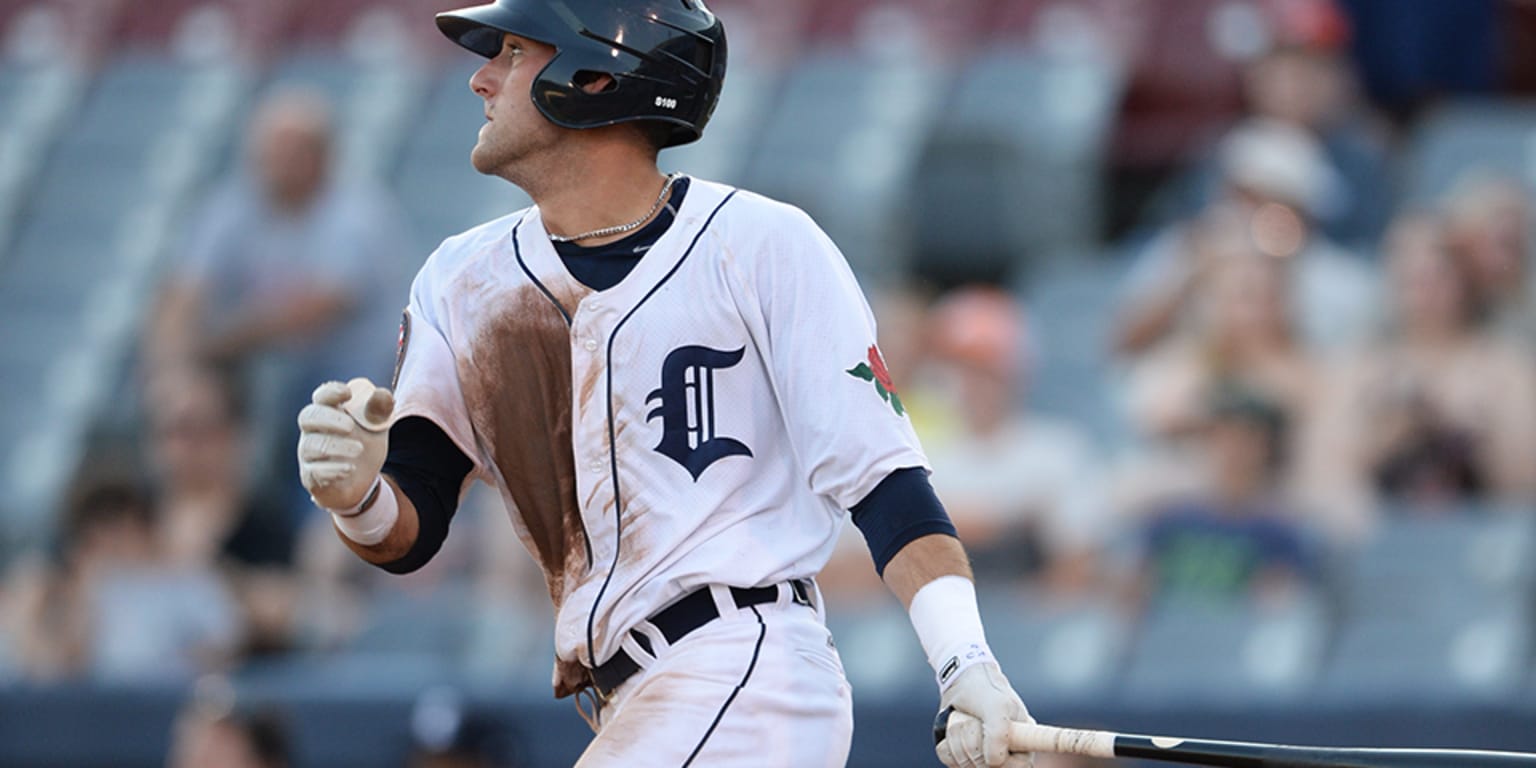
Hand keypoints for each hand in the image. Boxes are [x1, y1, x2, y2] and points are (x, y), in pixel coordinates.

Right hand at [297, 378, 392, 509]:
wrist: (361, 480)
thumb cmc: (364, 443)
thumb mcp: (378, 426)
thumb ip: (381, 409)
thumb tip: (383, 395)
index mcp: (329, 411)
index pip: (322, 396)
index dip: (331, 392)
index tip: (347, 393)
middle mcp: (313, 430)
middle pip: (308, 417)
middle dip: (329, 419)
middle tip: (351, 426)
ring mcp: (309, 453)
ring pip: (311, 446)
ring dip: (337, 447)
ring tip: (359, 449)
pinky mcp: (311, 476)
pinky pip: (314, 471)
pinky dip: (333, 470)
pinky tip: (350, 469)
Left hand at [936, 661, 1032, 767]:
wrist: (963, 682)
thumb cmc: (986, 691)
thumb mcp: (997, 706)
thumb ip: (999, 733)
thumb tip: (994, 762)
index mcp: (1025, 744)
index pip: (1021, 767)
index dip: (1003, 761)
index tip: (993, 751)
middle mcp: (1006, 756)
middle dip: (973, 742)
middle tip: (975, 721)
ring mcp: (984, 758)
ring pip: (964, 765)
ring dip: (958, 739)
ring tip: (966, 720)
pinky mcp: (963, 758)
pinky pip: (949, 761)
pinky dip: (947, 743)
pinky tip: (955, 728)